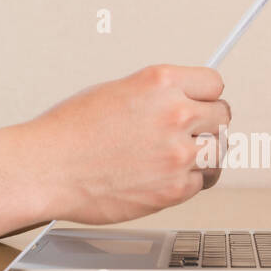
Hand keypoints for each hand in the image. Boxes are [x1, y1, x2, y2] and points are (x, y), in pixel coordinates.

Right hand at [24, 64, 229, 225]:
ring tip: (172, 157)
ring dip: (201, 155)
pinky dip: (183, 182)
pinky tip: (158, 176)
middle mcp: (175, 113)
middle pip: (223, 116)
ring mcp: (178, 153)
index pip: (214, 83)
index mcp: (160, 82)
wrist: (47, 168)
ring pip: (218, 152)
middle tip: (187, 133)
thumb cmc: (69, 131)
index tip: (201, 103)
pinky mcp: (174, 188)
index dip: (205, 95)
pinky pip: (199, 183)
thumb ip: (157, 95)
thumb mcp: (116, 91)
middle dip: (206, 124)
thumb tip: (183, 100)